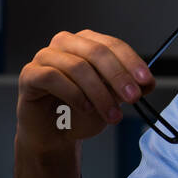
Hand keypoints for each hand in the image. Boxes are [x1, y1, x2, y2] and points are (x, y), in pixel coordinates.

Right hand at [16, 29, 155, 151]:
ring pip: (77, 66)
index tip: (146, 81)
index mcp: (87, 43)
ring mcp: (45, 57)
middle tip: (132, 98)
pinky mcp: (30, 74)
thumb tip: (148, 83)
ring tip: (112, 115)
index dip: (131, 62)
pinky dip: (74, 94)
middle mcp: (65, 44)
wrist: (53, 135)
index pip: (113, 44)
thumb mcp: (111, 100)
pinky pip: (53, 77)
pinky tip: (85, 108)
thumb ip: (127, 88)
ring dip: (100, 93)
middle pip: (96, 51)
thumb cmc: (80, 112)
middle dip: (118, 76)